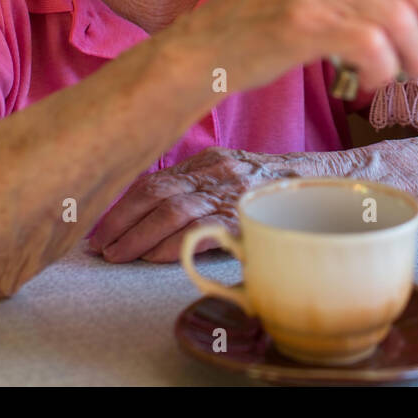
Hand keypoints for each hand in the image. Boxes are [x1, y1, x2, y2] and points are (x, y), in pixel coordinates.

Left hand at [86, 147, 300, 262]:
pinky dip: (171, 244)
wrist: (319, 185)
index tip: (98, 225)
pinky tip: (152, 256)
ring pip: (172, 211)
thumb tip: (145, 208)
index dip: (121, 203)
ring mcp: (231, 195)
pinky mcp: (245, 218)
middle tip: (98, 246)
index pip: (154, 178)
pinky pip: (201, 230)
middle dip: (120, 220)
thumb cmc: (267, 187)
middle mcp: (216, 173)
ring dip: (138, 236)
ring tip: (116, 255)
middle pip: (156, 193)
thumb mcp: (229, 172)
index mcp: (208, 161)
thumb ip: (195, 183)